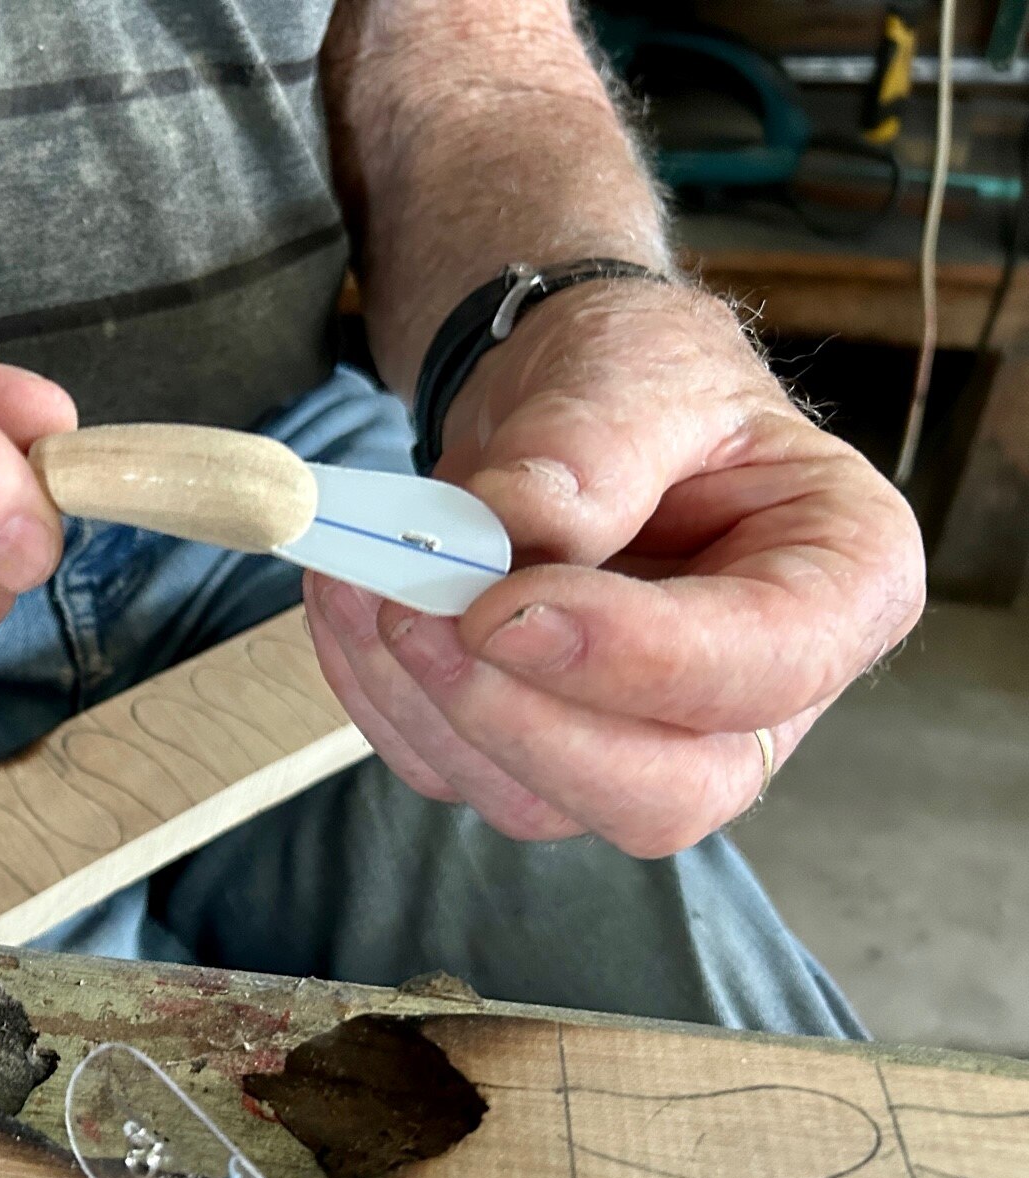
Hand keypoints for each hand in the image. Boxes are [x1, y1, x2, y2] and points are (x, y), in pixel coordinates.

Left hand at [305, 279, 924, 856]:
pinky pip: (452, 768)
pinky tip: (349, 608)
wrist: (573, 405)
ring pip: (535, 800)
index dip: (634, 658)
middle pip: (660, 794)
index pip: (764, 670)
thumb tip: (517, 523)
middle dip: (518, 719)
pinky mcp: (538, 756)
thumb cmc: (644, 382)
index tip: (502, 605)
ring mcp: (644, 744)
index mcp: (840, 587)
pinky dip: (381, 696)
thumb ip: (595, 442)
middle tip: (414, 613)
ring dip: (423, 702)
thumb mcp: (642, 365)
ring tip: (357, 578)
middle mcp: (758, 698)